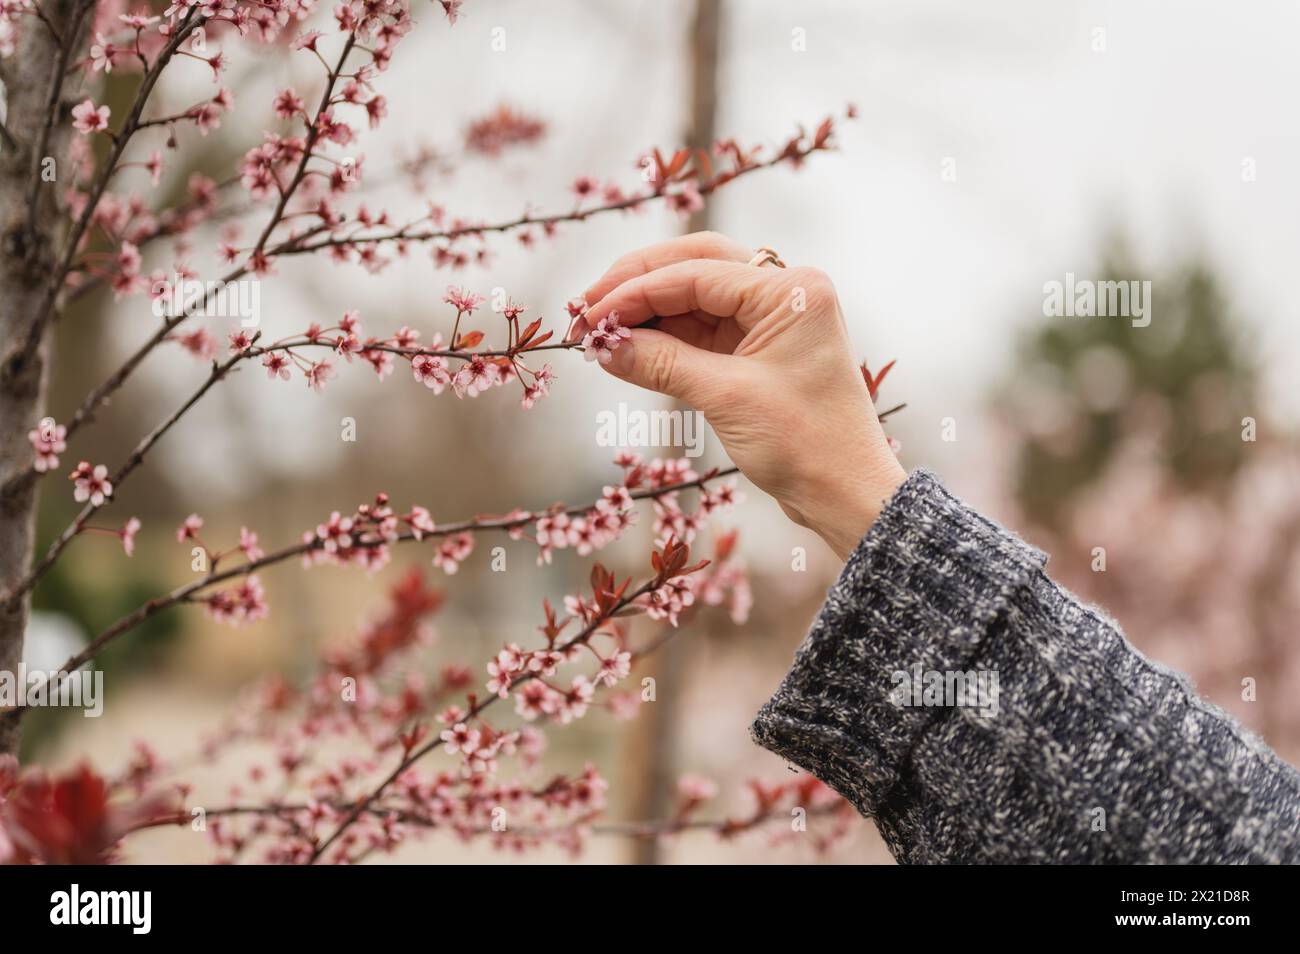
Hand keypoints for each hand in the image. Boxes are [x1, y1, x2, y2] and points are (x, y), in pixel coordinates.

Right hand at [576, 231, 905, 560]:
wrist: (845, 494)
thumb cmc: (806, 444)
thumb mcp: (726, 398)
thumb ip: (660, 363)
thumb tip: (602, 345)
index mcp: (791, 291)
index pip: (697, 272)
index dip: (636, 292)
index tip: (591, 315)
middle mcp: (784, 294)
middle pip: (695, 267)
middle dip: (637, 285)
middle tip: (586, 308)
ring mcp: (771, 321)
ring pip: (694, 298)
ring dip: (646, 313)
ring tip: (597, 332)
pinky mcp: (757, 351)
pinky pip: (701, 331)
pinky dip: (663, 339)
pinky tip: (626, 349)